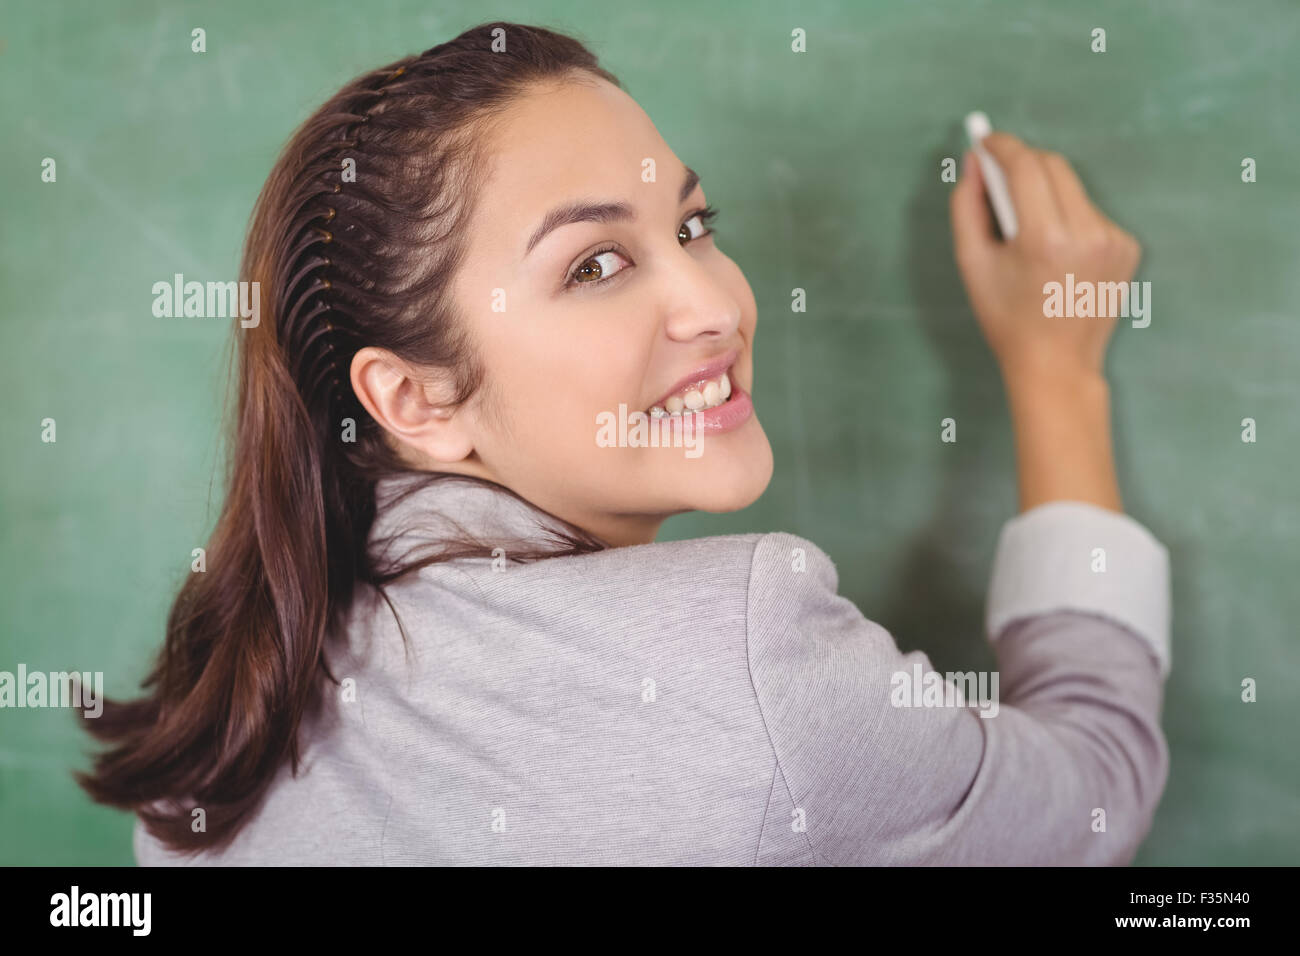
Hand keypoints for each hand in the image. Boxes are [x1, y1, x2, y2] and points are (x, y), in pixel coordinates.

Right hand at [949, 133, 1140, 385]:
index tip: (985, 141)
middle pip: (1053, 166)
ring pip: (1072, 188)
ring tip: (1028, 233)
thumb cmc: (1007, 319)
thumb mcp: (972, 265)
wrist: (1056, 364)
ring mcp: (1113, 239)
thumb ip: (966, 208)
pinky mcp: (1127, 246)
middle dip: (1023, 164)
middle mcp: (1086, 233)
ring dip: (1046, 194)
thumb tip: (973, 164)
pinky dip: (1068, 218)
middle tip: (999, 178)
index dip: (1002, 146)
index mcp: (1045, 239)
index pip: (1026, 166)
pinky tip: (1056, 253)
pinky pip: (1090, 212)